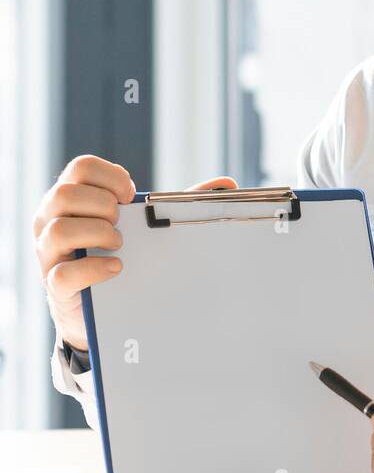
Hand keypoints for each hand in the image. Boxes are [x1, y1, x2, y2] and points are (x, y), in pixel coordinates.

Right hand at [33, 156, 237, 351]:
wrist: (104, 305)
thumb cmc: (121, 251)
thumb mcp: (145, 225)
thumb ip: (178, 203)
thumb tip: (227, 184)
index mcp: (72, 196)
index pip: (81, 167)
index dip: (111, 177)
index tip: (131, 194)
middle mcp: (50, 219)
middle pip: (65, 194)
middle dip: (102, 205)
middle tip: (123, 221)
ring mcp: (48, 252)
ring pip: (58, 230)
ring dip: (97, 233)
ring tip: (120, 244)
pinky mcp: (55, 284)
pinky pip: (63, 273)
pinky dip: (94, 269)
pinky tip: (117, 268)